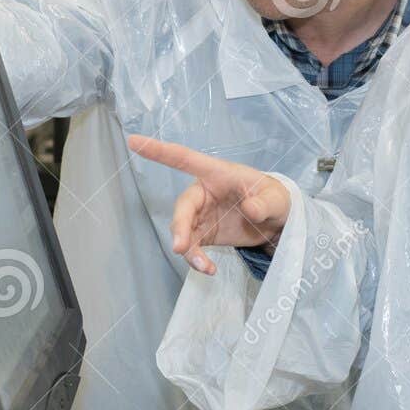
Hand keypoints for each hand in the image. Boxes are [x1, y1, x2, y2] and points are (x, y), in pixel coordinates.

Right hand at [127, 135, 291, 274]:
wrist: (276, 222)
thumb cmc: (273, 198)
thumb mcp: (275, 199)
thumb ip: (263, 203)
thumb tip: (251, 209)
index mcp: (216, 173)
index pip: (184, 159)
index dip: (159, 151)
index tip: (133, 141)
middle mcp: (203, 193)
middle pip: (183, 207)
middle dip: (180, 227)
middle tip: (181, 248)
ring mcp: (201, 215)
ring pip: (183, 230)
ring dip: (188, 249)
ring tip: (203, 267)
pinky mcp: (204, 234)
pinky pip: (191, 246)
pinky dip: (196, 259)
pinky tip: (208, 269)